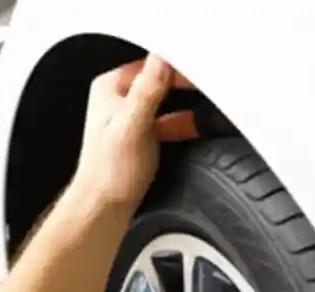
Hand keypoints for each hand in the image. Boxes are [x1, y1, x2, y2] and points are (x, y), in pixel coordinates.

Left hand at [72, 55, 196, 208]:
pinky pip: (169, 121)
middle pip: (162, 79)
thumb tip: (163, 58)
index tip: (202, 69)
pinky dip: (185, 123)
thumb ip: (148, 91)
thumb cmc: (107, 173)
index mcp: (110, 87)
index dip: (178, 64)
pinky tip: (199, 127)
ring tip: (210, 107)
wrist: (103, 210)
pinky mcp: (142, 136)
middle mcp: (119, 99)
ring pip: (168, 101)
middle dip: (187, 85)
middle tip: (212, 88)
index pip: (151, 62)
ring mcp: (131, 118)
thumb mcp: (132, 126)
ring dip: (189, 104)